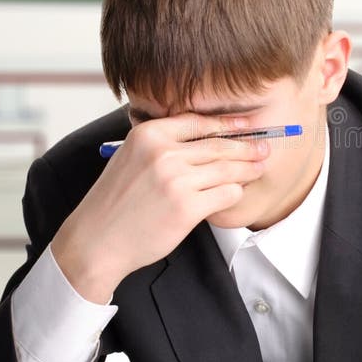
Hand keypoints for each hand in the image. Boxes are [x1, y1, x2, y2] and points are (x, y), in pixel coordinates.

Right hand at [51, 113, 269, 302]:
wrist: (96, 240)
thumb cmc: (115, 202)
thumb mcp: (131, 158)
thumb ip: (161, 145)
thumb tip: (205, 137)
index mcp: (148, 135)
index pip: (199, 121)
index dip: (229, 123)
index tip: (247, 125)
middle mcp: (163, 153)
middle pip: (219, 145)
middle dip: (247, 147)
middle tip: (264, 148)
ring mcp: (176, 180)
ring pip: (227, 169)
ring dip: (248, 169)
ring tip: (260, 168)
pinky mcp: (187, 207)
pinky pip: (225, 194)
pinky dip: (235, 192)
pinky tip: (237, 192)